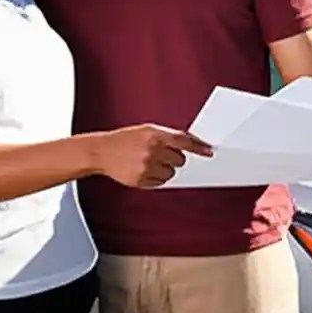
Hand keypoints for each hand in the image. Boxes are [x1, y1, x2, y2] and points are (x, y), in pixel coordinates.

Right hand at [96, 124, 213, 187]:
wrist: (102, 151)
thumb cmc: (125, 139)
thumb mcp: (146, 130)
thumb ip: (166, 135)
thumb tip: (189, 142)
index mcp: (155, 135)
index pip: (184, 141)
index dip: (198, 147)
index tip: (209, 151)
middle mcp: (153, 151)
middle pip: (180, 160)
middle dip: (175, 159)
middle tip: (162, 155)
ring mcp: (147, 167)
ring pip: (171, 173)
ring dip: (165, 169)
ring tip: (149, 162)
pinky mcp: (141, 180)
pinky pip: (160, 183)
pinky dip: (156, 178)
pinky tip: (143, 169)